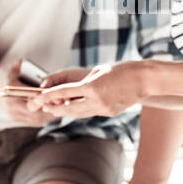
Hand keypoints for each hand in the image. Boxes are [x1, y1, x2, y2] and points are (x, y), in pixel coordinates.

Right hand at [0, 60, 57, 126]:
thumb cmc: (8, 74)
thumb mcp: (15, 66)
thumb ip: (23, 66)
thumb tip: (33, 70)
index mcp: (10, 90)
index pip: (30, 96)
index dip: (43, 96)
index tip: (55, 95)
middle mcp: (11, 105)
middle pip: (34, 110)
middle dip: (48, 107)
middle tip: (61, 103)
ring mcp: (13, 114)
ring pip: (35, 118)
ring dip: (48, 114)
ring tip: (60, 108)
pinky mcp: (16, 119)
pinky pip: (33, 121)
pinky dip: (43, 118)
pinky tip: (53, 112)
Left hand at [31, 61, 146, 117]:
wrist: (144, 80)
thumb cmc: (122, 70)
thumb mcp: (99, 71)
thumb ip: (85, 83)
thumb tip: (72, 93)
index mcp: (92, 87)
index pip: (65, 92)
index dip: (50, 95)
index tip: (38, 97)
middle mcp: (97, 100)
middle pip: (69, 108)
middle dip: (55, 108)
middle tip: (43, 107)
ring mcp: (104, 109)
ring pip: (80, 113)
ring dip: (67, 111)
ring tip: (55, 109)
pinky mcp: (110, 113)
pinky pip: (91, 112)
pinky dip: (82, 110)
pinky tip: (75, 107)